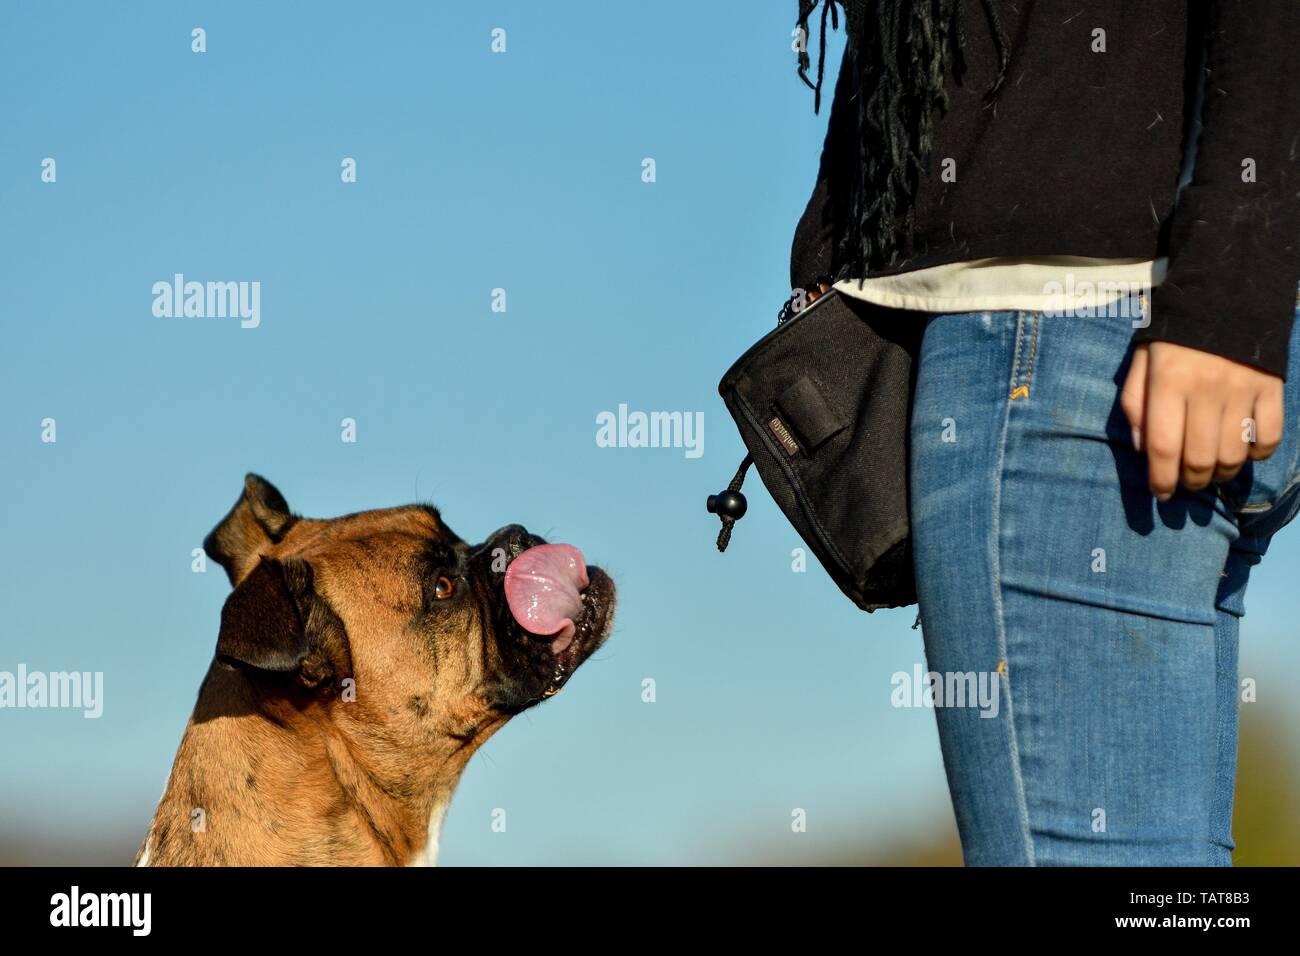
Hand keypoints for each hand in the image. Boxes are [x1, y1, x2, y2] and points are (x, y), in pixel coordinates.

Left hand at [1120, 341, 1283, 500]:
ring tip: (1211, 473)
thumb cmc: (1175, 336)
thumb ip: (1135, 403)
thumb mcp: (1142, 361)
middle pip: (1199, 458)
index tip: (1161, 494)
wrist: (1226, 295)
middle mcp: (1207, 389)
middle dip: (1190, 482)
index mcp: (1169, 381)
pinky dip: (1257, 455)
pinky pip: (1269, 437)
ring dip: (1221, 474)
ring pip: (1234, 455)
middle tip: (1186, 484)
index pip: (1163, 446)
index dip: (1161, 479)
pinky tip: (1243, 452)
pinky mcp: (1271, 388)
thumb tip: (1141, 449)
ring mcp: (1243, 389)